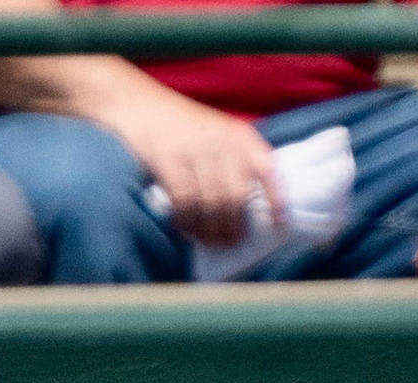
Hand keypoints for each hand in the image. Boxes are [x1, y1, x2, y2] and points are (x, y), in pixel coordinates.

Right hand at [110, 93, 284, 247]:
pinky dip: (185, 220)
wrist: (138, 104)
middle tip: (228, 244)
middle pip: (236, 197)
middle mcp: (223, 143)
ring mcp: (195, 151)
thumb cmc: (180, 126)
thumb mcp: (217, 133)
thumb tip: (245, 207)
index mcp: (240, 137)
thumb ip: (233, 160)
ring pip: (211, 203)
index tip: (278, 225)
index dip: (275, 200)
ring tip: (208, 242)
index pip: (267, 171)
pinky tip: (183, 227)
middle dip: (233, 227)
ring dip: (209, 229)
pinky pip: (184, 201)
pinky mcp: (169, 160)